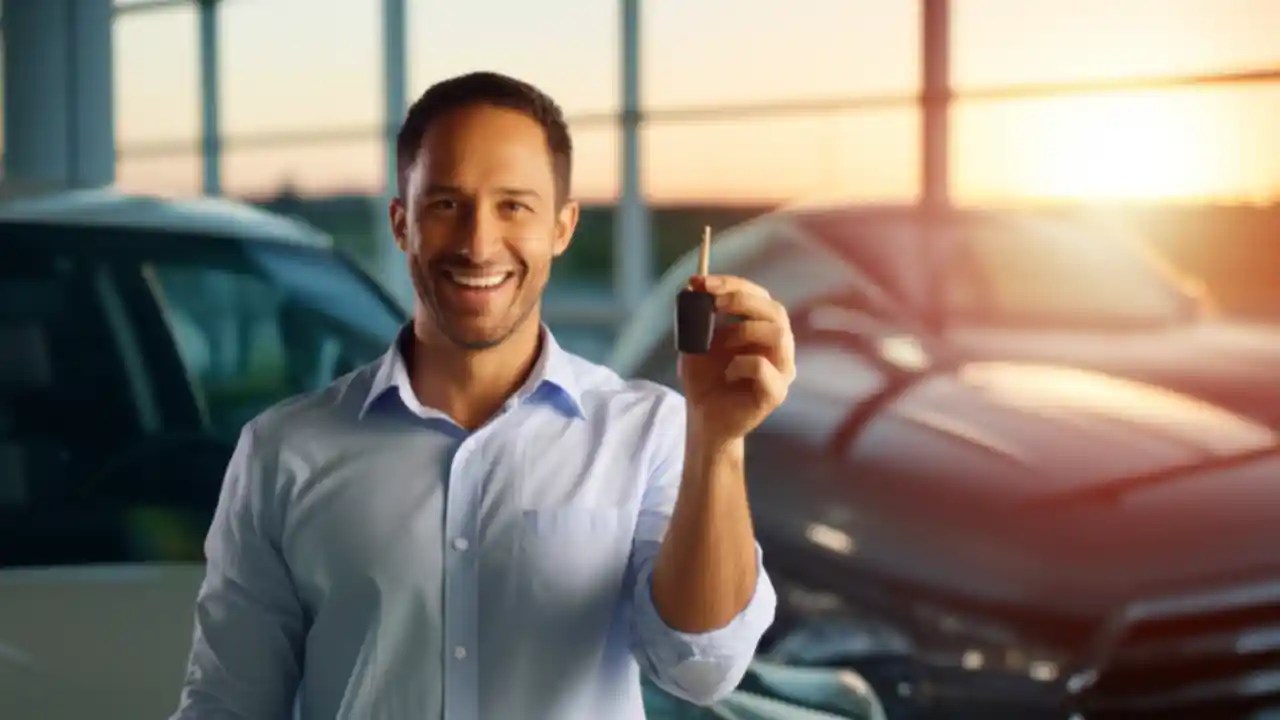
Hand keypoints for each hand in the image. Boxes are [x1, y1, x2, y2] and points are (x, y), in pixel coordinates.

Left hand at [678, 274, 795, 446]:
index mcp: (763, 330)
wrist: (703, 420)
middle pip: (775, 310)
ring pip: (778, 333)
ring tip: (721, 343)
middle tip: (713, 301)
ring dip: (744, 330)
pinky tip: (727, 375)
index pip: (759, 296)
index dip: (731, 284)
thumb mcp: (695, 342)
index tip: (700, 281)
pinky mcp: (776, 393)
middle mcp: (779, 347)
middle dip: (741, 299)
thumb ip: (697, 316)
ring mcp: (782, 370)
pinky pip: (764, 367)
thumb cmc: (704, 380)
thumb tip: (693, 286)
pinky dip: (740, 364)